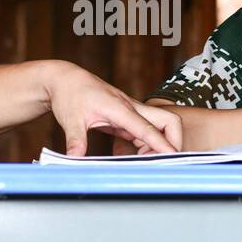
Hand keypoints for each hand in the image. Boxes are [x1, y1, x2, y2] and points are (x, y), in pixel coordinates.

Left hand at [44, 63, 182, 155]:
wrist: (66, 79)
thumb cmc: (70, 94)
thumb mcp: (70, 119)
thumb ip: (75, 139)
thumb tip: (74, 158)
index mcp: (120, 108)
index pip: (148, 128)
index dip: (161, 143)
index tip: (172, 157)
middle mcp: (131, 108)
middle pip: (169, 121)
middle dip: (174, 141)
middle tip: (160, 161)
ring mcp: (132, 112)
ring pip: (161, 127)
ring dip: (159, 146)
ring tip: (141, 162)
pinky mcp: (127, 117)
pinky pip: (147, 131)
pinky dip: (147, 145)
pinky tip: (132, 155)